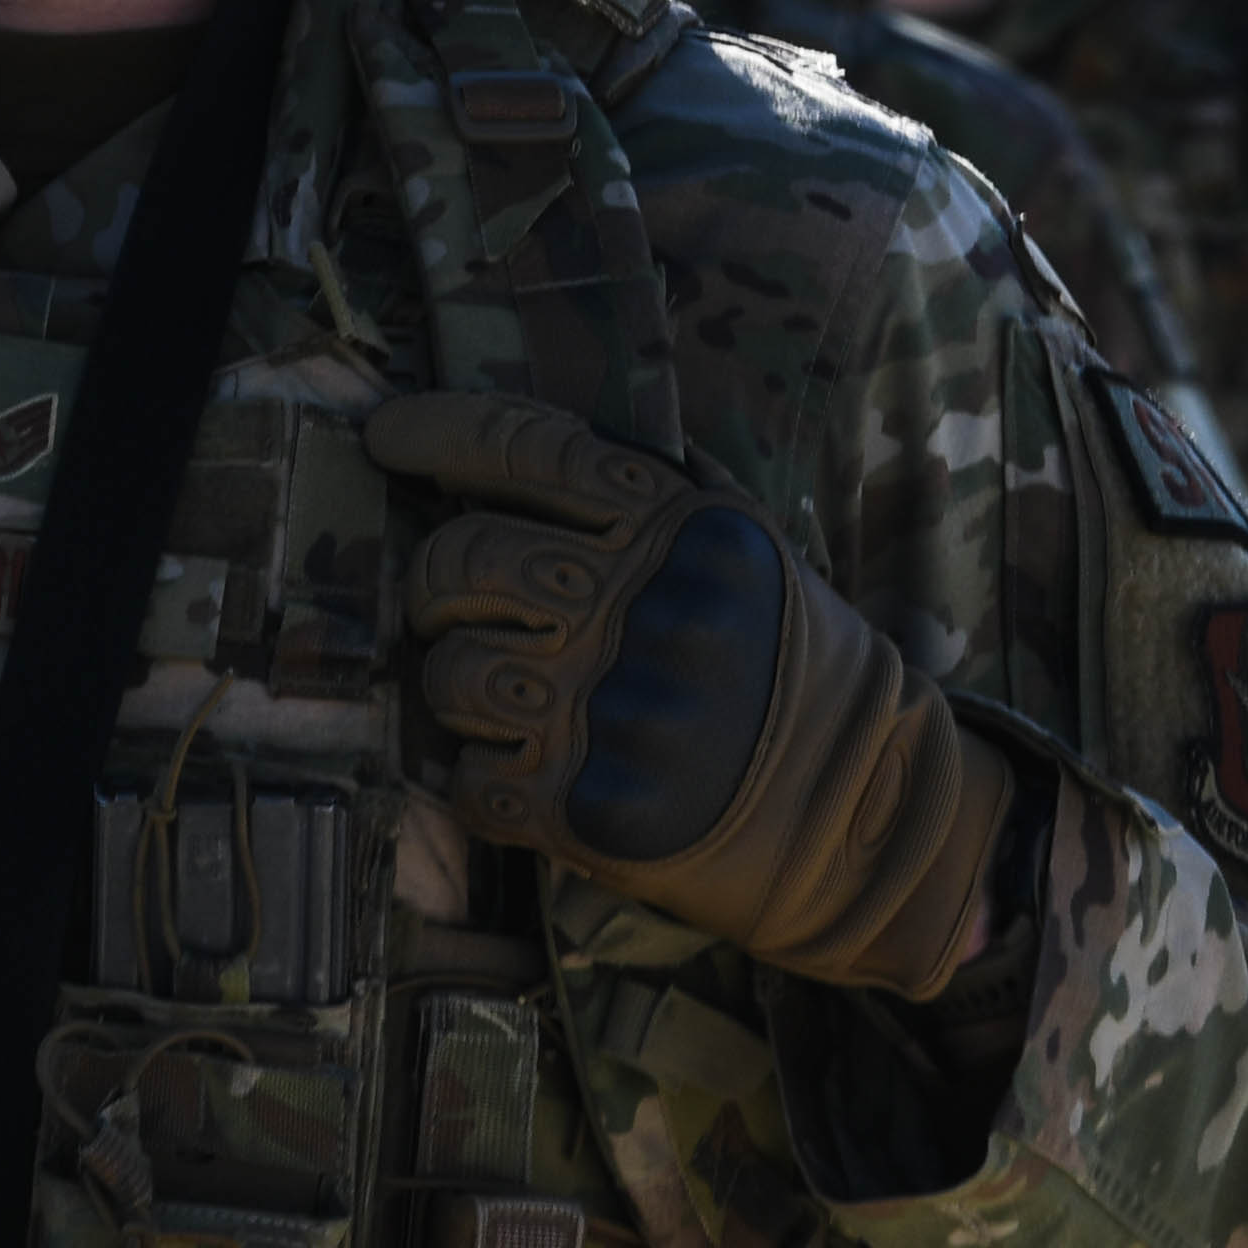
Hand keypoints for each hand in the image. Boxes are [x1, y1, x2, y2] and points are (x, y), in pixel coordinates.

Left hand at [369, 387, 1018, 1001]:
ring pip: (449, 673)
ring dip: (454, 687)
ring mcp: (610, 710)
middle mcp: (639, 606)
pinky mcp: (591, 809)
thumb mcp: (745, 553)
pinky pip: (468, 781)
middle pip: (461, 560)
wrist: (863, 816)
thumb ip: (648, 501)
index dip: (441, 432)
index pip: (529, 449)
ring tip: (501, 700)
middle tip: (447, 603)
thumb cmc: (791, 670)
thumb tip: (514, 455)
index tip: (385, 435)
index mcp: (677, 528)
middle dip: (433, 581)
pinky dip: (476, 780)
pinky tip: (520, 774)